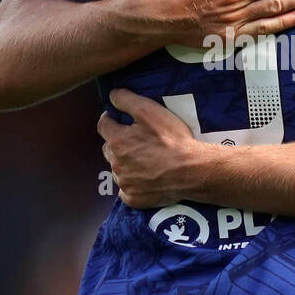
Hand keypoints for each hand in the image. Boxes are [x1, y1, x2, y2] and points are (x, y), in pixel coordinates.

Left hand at [98, 89, 204, 207]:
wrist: (191, 171)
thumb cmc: (172, 140)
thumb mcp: (150, 110)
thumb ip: (126, 100)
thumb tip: (111, 96)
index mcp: (117, 141)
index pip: (103, 125)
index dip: (110, 119)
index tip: (120, 119)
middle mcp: (115, 163)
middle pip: (109, 149)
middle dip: (118, 143)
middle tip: (137, 141)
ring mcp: (124, 183)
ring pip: (117, 170)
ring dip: (125, 164)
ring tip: (144, 161)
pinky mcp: (133, 199)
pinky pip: (126, 191)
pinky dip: (132, 185)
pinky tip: (145, 180)